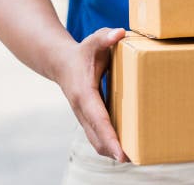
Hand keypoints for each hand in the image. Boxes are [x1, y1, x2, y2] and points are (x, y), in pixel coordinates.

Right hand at [53, 27, 128, 161]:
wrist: (60, 62)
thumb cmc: (83, 51)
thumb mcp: (95, 40)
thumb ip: (106, 37)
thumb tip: (119, 33)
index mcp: (84, 93)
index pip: (99, 119)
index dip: (110, 136)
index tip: (120, 153)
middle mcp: (82, 108)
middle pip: (96, 135)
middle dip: (112, 150)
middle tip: (132, 160)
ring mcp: (82, 115)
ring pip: (95, 139)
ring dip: (110, 150)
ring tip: (132, 158)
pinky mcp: (86, 116)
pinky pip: (96, 134)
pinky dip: (107, 144)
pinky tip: (122, 150)